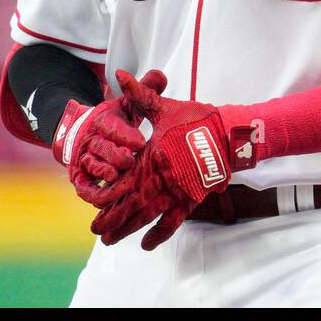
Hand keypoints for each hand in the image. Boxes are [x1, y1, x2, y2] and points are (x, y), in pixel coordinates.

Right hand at [52, 70, 167, 205]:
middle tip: (129, 162)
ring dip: (102, 173)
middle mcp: (91, 139)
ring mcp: (84, 158)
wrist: (90, 134)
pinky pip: (83, 186)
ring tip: (115, 180)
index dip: (125, 135)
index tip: (140, 142)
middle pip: (101, 148)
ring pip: (92, 166)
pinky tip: (99, 200)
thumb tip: (160, 76)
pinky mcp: (80, 176)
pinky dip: (90, 193)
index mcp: (104, 120)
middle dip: (114, 155)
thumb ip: (144, 90)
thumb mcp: (130, 105)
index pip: (113, 127)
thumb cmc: (118, 121)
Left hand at [89, 68, 234, 250]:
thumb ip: (140, 95)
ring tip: (109, 240)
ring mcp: (175, 191)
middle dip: (110, 218)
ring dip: (126, 229)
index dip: (105, 194)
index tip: (91, 202)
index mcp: (150, 155)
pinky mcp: (190, 200)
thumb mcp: (165, 107)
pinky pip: (172, 223)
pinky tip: (146, 245)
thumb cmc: (197, 118)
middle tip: (95, 231)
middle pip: (129, 204)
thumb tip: (119, 74)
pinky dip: (158, 235)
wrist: (229, 133)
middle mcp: (159, 177)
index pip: (122, 179)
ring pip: (145, 216)